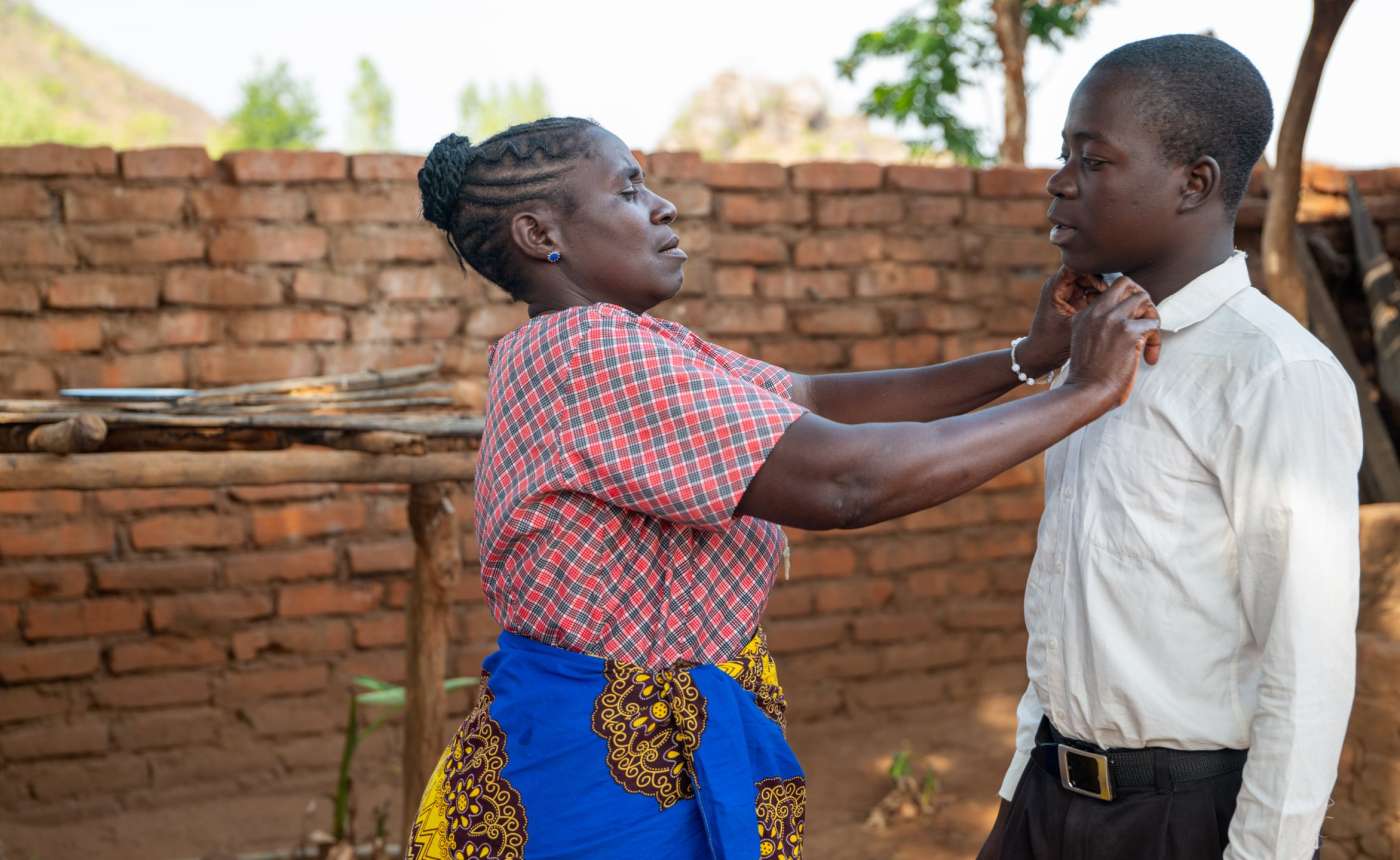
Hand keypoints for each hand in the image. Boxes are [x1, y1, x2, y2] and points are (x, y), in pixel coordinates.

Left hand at [1019, 267, 1108, 375]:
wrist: (1040, 357)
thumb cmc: (1053, 344)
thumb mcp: (1075, 324)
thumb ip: (1094, 308)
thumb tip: (1118, 295)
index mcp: (1055, 287)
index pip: (1078, 266)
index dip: (1094, 274)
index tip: (1105, 291)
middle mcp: (1060, 286)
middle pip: (1087, 271)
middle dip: (1101, 283)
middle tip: (1113, 300)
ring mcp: (1067, 294)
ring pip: (1091, 282)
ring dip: (1103, 292)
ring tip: (1112, 307)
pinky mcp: (1074, 302)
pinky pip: (1091, 292)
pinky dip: (1100, 299)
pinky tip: (1107, 312)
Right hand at [1063, 277, 1161, 406]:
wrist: (1085, 392)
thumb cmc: (1089, 376)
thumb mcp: (1086, 342)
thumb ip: (1101, 327)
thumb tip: (1132, 319)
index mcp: (1085, 314)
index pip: (1110, 292)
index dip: (1126, 306)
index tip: (1130, 324)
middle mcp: (1097, 312)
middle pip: (1126, 283)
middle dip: (1140, 298)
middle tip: (1144, 320)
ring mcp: (1112, 319)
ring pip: (1144, 298)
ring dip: (1152, 317)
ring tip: (1150, 339)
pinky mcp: (1128, 331)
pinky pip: (1154, 323)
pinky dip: (1156, 340)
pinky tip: (1149, 358)